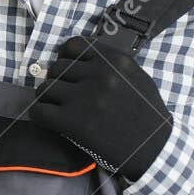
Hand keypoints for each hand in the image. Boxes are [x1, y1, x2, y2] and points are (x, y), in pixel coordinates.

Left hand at [26, 35, 172, 182]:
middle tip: (62, 95)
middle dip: (56, 80)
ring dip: (46, 98)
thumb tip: (79, 59)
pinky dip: (39, 115)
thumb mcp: (137, 77)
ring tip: (56, 109)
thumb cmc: (148, 114)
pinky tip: (48, 121)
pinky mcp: (72, 121)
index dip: (65, 58)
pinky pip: (39, 111)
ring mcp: (84, 97)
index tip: (67, 71)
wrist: (154, 148)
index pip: (73, 46)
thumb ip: (111, 64)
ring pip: (44, 88)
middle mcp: (98, 74)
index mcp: (114, 60)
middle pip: (56, 68)